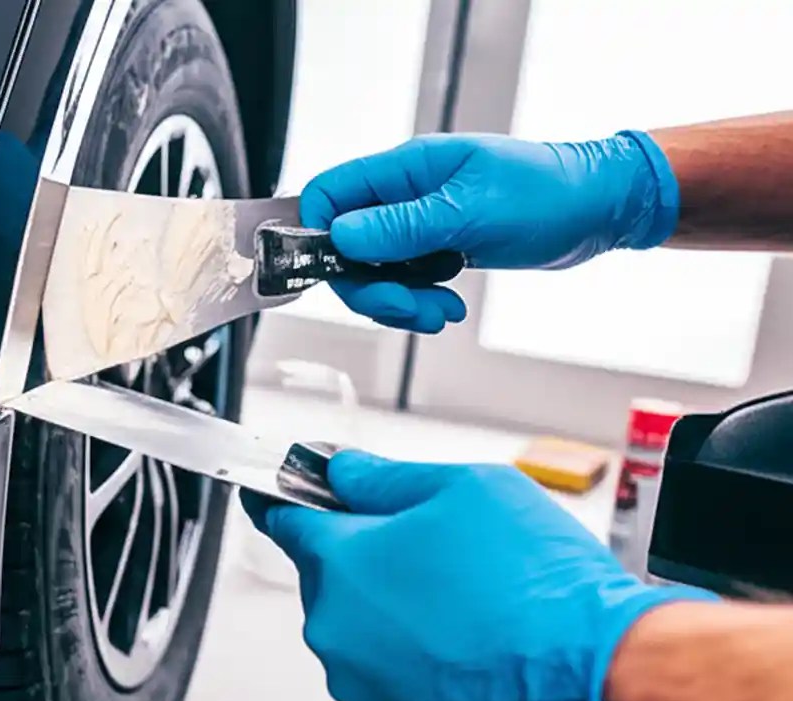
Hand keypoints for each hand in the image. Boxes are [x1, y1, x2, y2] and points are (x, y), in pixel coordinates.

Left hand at [245, 450, 715, 700]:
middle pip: (329, 575)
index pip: (284, 520)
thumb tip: (345, 472)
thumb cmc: (541, 591)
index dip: (287, 497)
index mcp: (342, 563)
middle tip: (433, 548)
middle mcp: (338, 629)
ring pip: (360, 625)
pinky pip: (388, 668)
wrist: (597, 676)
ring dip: (394, 606)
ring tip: (468, 600)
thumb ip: (387, 478)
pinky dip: (416, 650)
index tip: (280, 492)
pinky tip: (469, 637)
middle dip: (366, 555)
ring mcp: (363, 682)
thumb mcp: (466, 491)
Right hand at [299, 132, 678, 331]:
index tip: (341, 271)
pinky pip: (404, 280)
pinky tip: (447, 307)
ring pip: (375, 270)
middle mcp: (405, 193)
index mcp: (405, 169)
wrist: (599, 208)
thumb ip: (401, 226)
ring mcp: (420, 222)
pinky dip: (418, 301)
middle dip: (371, 286)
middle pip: (347, 246)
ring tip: (437, 312)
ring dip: (399, 301)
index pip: (330, 193)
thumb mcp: (470, 213)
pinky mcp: (437, 246)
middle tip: (405, 307)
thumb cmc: (548, 193)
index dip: (320, 235)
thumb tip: (341, 234)